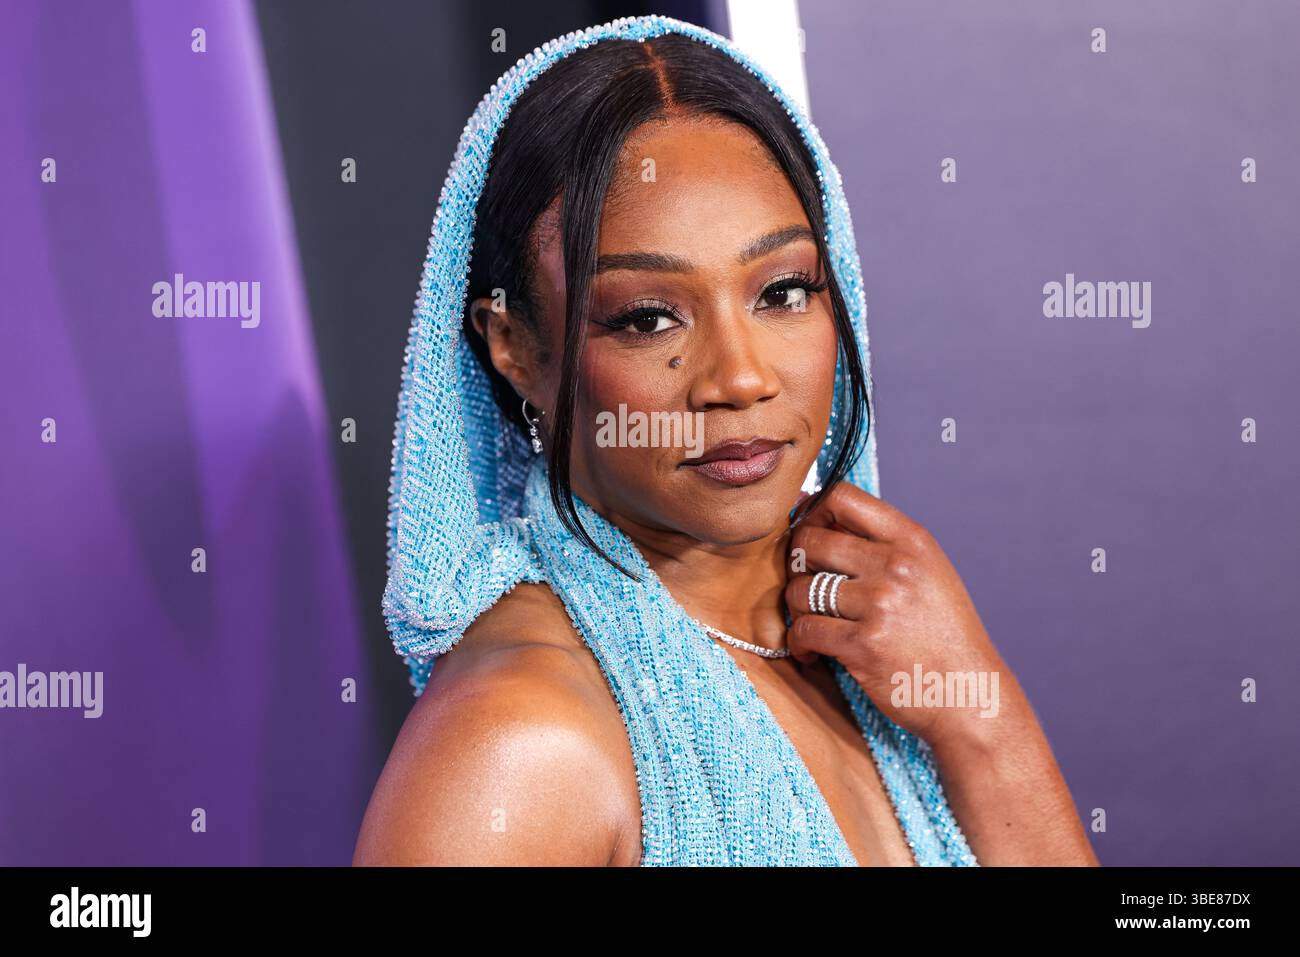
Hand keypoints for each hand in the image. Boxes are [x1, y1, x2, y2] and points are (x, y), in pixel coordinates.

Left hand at [784, 481, 1015, 748]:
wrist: (969, 693)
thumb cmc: (943, 634)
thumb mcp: (928, 572)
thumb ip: (881, 544)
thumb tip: (815, 514)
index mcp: (912, 540)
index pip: (842, 496)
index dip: (813, 511)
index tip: (811, 533)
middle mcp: (895, 565)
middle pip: (810, 540)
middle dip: (797, 562)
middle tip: (806, 583)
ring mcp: (879, 605)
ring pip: (800, 588)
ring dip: (797, 607)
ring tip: (814, 621)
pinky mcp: (862, 645)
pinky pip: (804, 630)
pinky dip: (799, 642)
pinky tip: (812, 650)